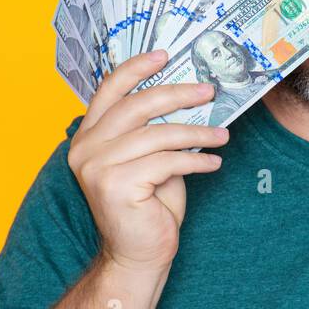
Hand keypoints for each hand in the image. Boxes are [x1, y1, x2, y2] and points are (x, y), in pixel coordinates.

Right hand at [67, 50, 229, 271]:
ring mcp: (97, 167)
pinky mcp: (116, 185)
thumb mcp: (150, 158)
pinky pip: (168, 162)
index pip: (110, 90)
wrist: (138, 253)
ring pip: (158, 135)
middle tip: (209, 91)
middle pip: (137, 106)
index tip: (165, 55)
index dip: (137, 68)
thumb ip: (154, 130)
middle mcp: (85, 148)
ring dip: (197, 132)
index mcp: (88, 136)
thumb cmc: (148, 205)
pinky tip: (213, 163)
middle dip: (178, 94)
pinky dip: (197, 160)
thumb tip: (190, 95)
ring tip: (222, 134)